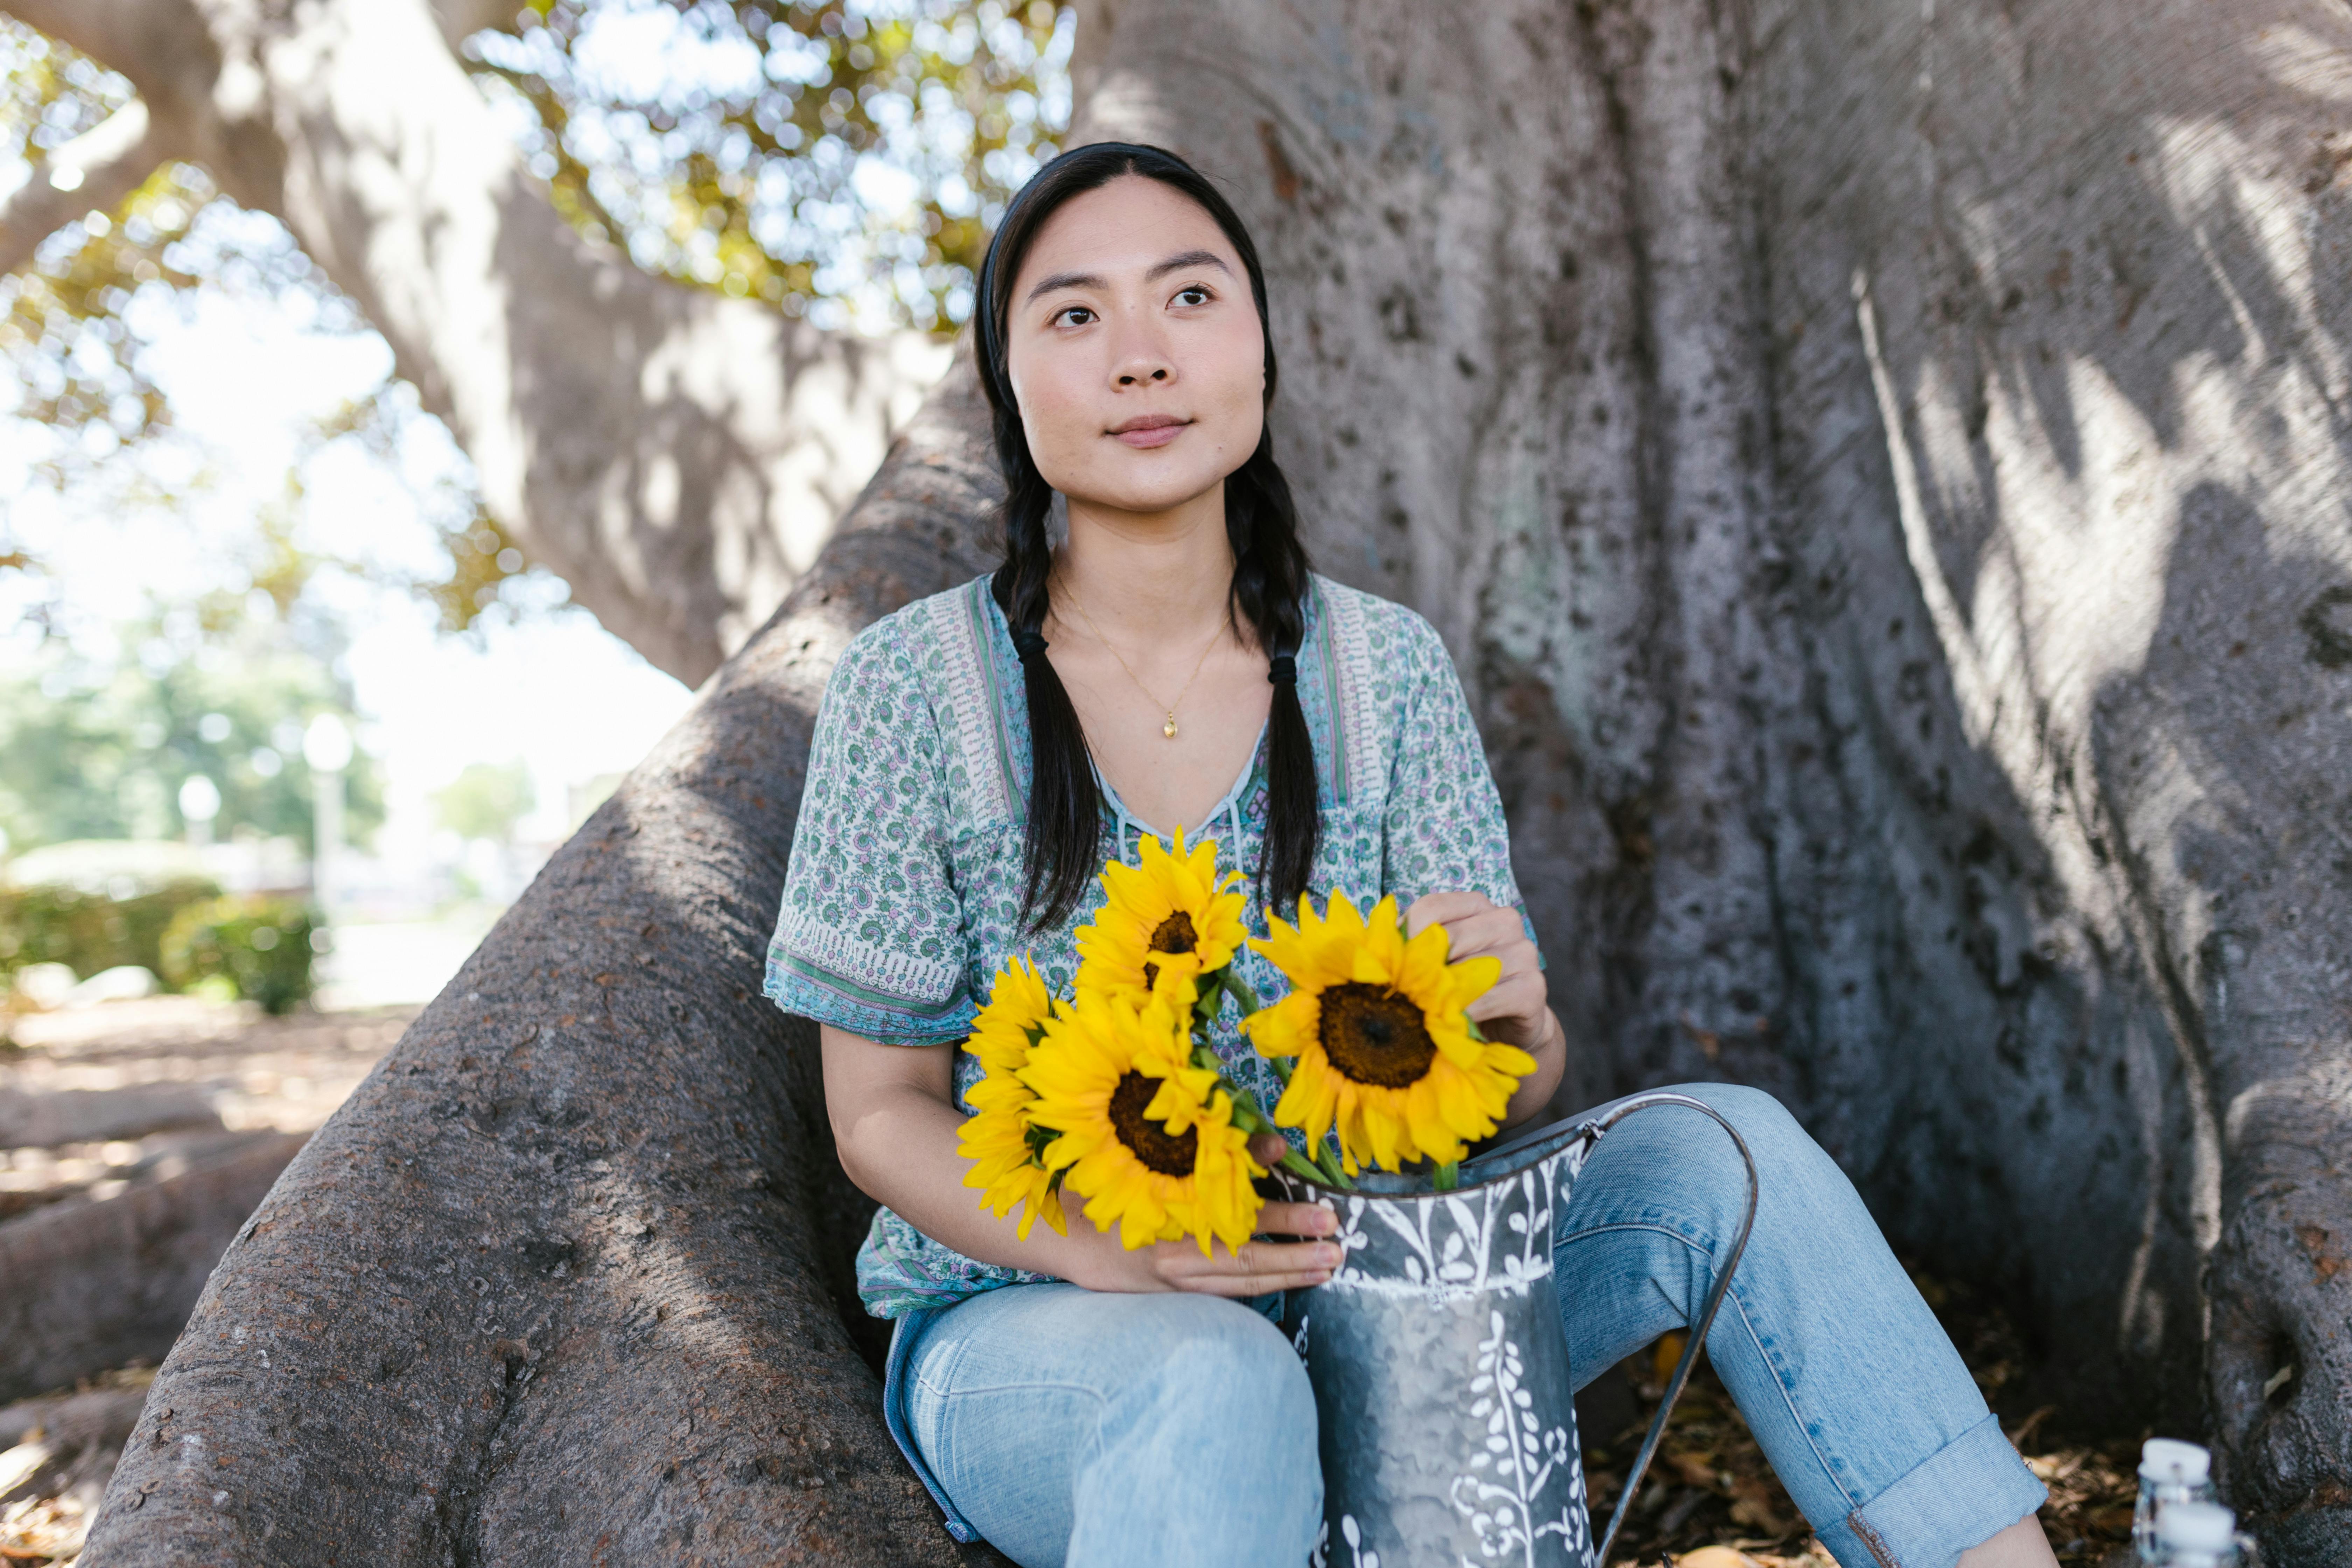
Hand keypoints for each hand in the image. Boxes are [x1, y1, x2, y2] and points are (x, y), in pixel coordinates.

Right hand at [1067, 1133, 1341, 1295]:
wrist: (1068, 1236)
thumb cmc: (1114, 1187)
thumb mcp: (1158, 1159)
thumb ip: (1219, 1151)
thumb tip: (1273, 1147)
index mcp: (1173, 1216)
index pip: (1240, 1220)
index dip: (1285, 1218)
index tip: (1324, 1214)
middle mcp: (1176, 1256)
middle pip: (1247, 1259)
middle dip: (1296, 1253)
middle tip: (1337, 1245)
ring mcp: (1175, 1283)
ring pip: (1240, 1283)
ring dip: (1288, 1275)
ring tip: (1327, 1267)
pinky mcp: (1174, 1296)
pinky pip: (1224, 1295)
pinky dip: (1260, 1288)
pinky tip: (1290, 1282)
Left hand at [1403, 890, 1559, 1056]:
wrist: (1506, 1025)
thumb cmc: (1461, 986)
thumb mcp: (1436, 961)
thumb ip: (1412, 946)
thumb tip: (1381, 946)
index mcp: (1477, 905)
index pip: (1431, 907)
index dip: (1406, 936)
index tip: (1393, 963)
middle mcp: (1504, 920)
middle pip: (1448, 937)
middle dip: (1423, 970)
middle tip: (1406, 994)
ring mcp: (1524, 951)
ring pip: (1468, 968)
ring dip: (1443, 994)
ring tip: (1427, 1009)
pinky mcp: (1534, 986)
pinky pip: (1490, 998)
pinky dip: (1466, 1013)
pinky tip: (1453, 1022)